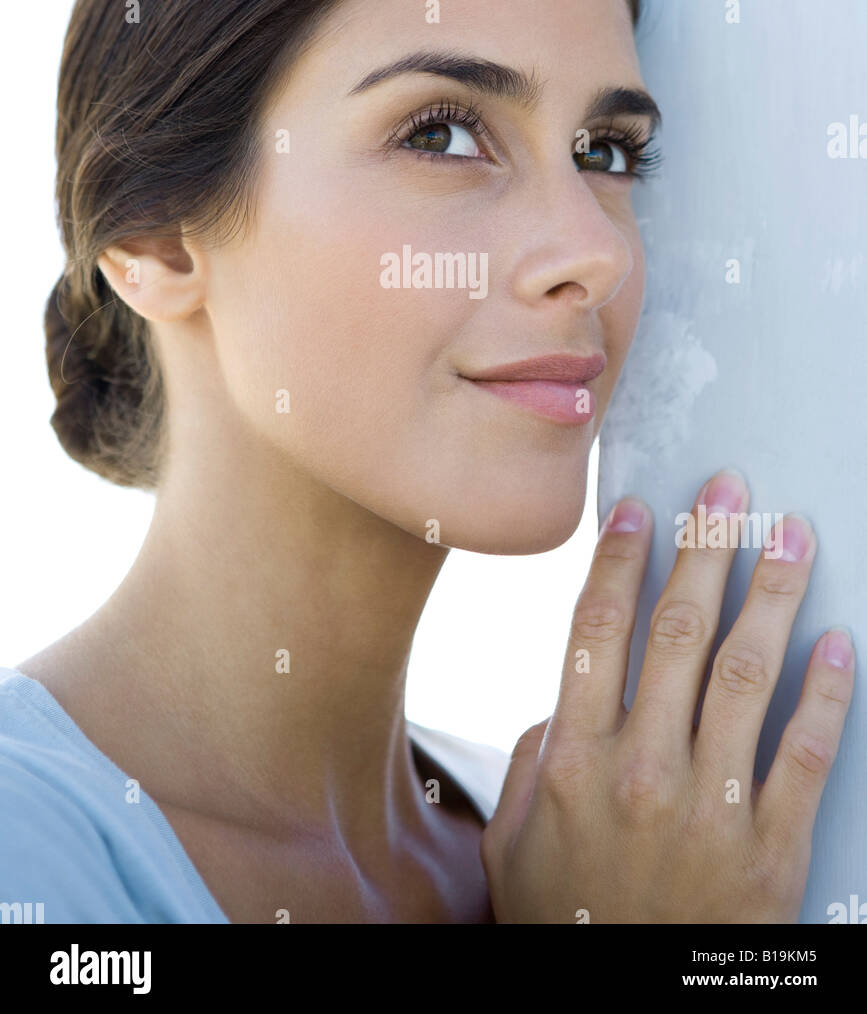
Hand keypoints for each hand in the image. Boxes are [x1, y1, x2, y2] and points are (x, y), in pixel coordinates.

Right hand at [481, 469, 853, 922]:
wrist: (628, 1010)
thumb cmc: (567, 919)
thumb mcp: (511, 841)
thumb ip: (530, 758)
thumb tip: (564, 698)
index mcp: (570, 760)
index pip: (598, 631)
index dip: (621, 560)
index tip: (643, 510)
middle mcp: (639, 772)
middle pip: (677, 632)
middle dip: (706, 549)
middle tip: (728, 494)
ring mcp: (709, 811)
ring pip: (747, 675)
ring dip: (772, 595)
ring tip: (791, 537)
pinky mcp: (769, 855)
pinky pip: (804, 757)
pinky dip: (826, 695)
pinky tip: (838, 644)